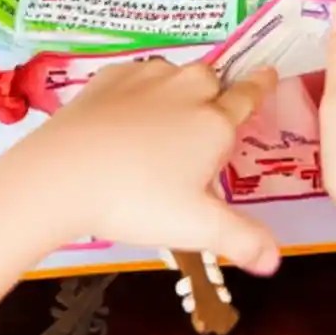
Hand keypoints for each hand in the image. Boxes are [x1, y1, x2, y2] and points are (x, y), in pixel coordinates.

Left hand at [7, 60, 280, 274]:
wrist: (61, 175)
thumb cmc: (136, 200)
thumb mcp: (197, 228)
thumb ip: (242, 241)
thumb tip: (274, 261)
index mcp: (214, 122)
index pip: (248, 98)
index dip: (260, 86)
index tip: (268, 73)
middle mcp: (185, 90)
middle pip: (211, 80)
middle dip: (214, 96)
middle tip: (201, 127)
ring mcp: (144, 79)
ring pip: (173, 75)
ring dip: (175, 92)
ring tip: (161, 126)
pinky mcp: (107, 78)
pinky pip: (135, 77)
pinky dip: (138, 91)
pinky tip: (125, 115)